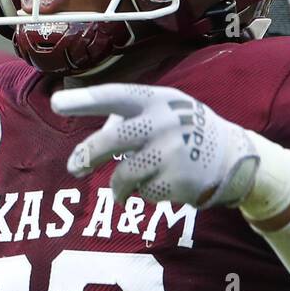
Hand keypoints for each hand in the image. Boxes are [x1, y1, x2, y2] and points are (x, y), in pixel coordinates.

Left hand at [56, 83, 259, 208]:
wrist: (233, 156)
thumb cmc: (186, 131)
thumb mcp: (166, 109)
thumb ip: (131, 117)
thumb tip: (95, 144)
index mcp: (156, 99)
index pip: (115, 96)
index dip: (85, 101)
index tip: (56, 103)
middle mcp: (164, 122)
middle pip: (112, 141)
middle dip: (88, 155)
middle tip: (74, 167)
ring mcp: (172, 151)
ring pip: (124, 175)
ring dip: (120, 187)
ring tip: (125, 189)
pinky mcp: (178, 179)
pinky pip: (144, 193)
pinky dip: (146, 194)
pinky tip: (164, 184)